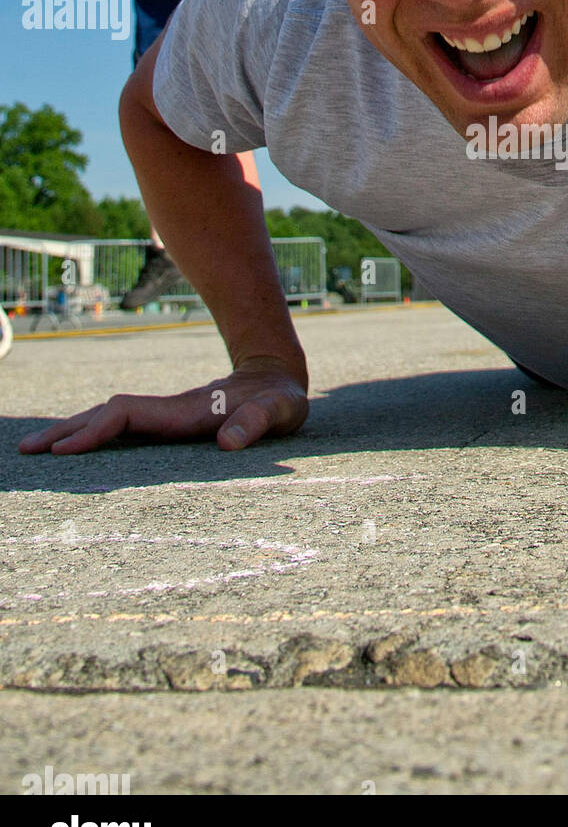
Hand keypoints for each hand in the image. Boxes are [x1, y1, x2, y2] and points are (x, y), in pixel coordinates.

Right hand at [18, 357, 308, 454]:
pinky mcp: (169, 422)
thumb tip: (228, 443)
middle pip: (106, 414)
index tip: (65, 450)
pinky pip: (122, 428)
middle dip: (67, 431)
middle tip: (27, 451)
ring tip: (38, 449)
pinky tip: (77, 448)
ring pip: (110, 418)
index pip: (128, 416)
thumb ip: (257, 423)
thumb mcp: (279, 411)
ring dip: (74, 431)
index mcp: (186, 411)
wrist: (278, 375)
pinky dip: (93, 435)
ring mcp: (166, 415)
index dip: (97, 431)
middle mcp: (169, 411)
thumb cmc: (280, 400)